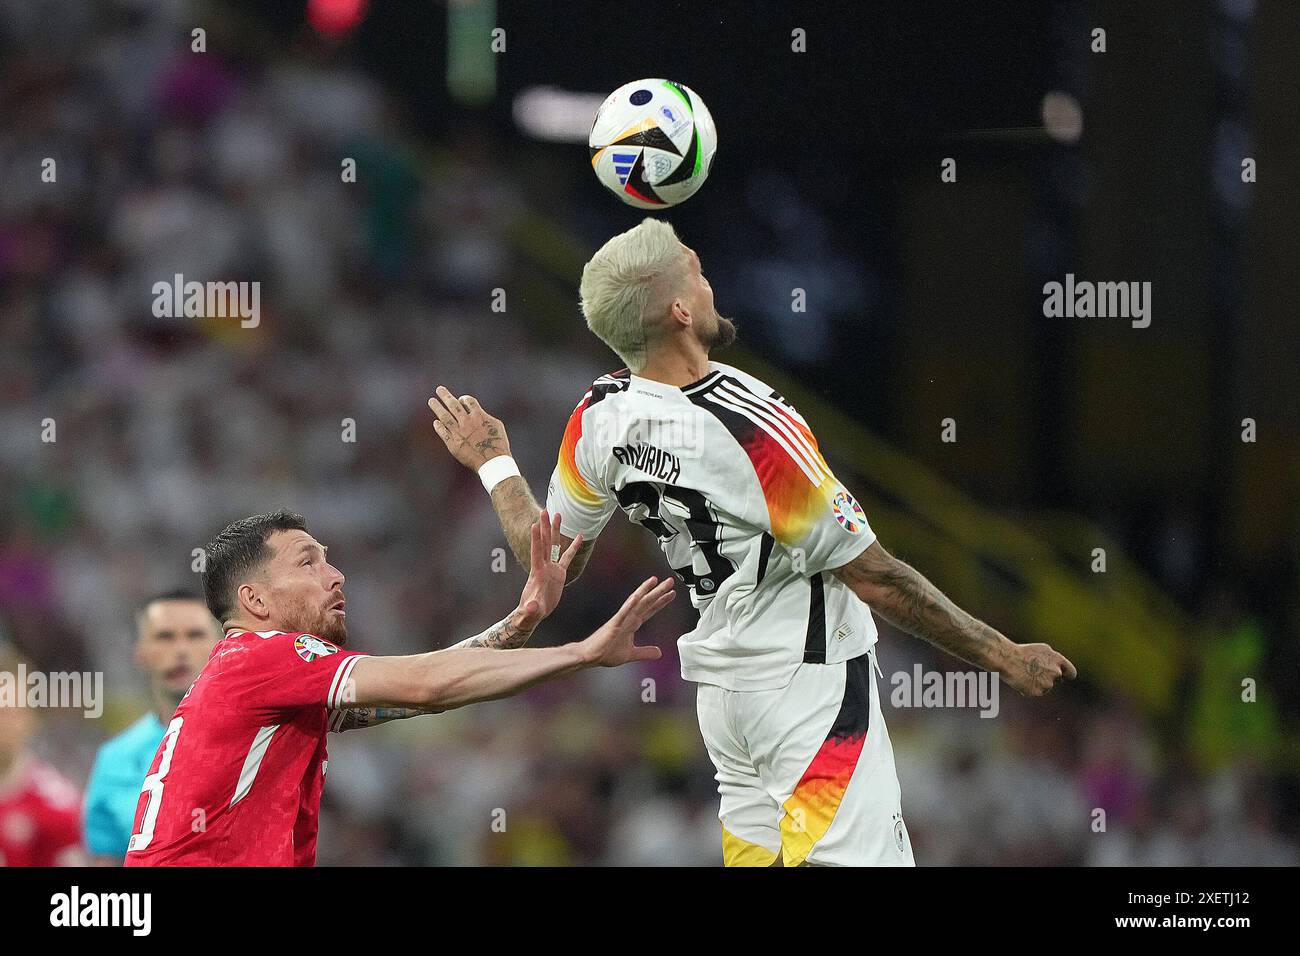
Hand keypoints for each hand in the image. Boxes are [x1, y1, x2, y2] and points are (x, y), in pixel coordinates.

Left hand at [428, 386, 510, 470]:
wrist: (493, 462)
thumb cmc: (498, 444)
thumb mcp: (496, 425)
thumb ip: (485, 416)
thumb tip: (478, 412)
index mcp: (479, 416)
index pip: (468, 401)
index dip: (464, 399)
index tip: (461, 400)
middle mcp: (467, 422)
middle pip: (453, 405)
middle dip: (445, 396)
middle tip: (439, 389)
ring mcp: (459, 433)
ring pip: (445, 416)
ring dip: (437, 407)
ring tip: (431, 400)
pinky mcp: (453, 444)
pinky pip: (443, 433)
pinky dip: (439, 427)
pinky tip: (436, 422)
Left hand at [512, 510, 582, 633]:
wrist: (534, 614)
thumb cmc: (530, 613)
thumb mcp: (530, 612)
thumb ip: (531, 609)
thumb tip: (532, 607)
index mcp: (537, 573)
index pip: (537, 553)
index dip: (536, 540)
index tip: (535, 524)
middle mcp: (544, 567)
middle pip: (545, 543)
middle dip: (545, 527)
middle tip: (545, 510)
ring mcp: (552, 568)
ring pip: (555, 545)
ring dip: (555, 530)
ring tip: (558, 514)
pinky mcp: (559, 573)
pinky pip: (567, 557)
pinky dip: (573, 547)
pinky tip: (579, 537)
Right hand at [578, 577, 674, 667]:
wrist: (590, 656)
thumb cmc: (606, 652)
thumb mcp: (631, 654)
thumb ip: (645, 652)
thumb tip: (659, 652)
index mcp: (632, 623)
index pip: (650, 610)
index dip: (661, 601)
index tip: (671, 593)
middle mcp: (628, 618)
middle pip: (646, 602)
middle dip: (659, 592)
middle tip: (670, 581)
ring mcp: (621, 620)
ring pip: (636, 603)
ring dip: (646, 591)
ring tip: (655, 580)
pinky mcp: (613, 624)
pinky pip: (623, 613)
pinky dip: (630, 604)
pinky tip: (637, 596)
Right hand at [999, 643, 1076, 696]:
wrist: (1008, 659)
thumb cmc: (1022, 652)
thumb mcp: (1042, 650)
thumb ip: (1053, 660)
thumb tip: (1058, 668)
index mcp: (1058, 660)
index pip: (1071, 673)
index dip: (1067, 675)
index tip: (1064, 677)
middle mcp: (1056, 672)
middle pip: (1056, 680)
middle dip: (1048, 678)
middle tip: (1035, 673)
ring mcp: (1048, 683)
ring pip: (1045, 687)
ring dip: (1037, 683)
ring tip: (1023, 674)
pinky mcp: (1038, 691)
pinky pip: (1034, 692)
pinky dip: (1028, 689)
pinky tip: (1020, 681)